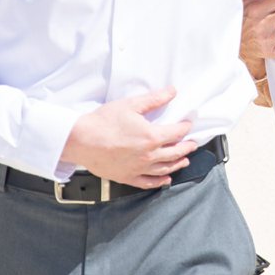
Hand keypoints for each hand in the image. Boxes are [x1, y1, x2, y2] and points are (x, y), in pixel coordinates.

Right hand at [61, 86, 196, 188]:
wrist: (81, 140)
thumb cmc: (104, 122)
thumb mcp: (131, 105)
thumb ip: (154, 99)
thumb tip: (172, 91)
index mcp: (152, 136)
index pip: (177, 132)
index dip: (185, 127)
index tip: (188, 124)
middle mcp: (149, 155)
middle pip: (175, 153)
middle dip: (187, 147)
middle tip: (193, 144)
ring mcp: (138, 168)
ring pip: (165, 169)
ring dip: (177, 164)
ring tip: (185, 160)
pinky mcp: (127, 177)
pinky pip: (148, 182)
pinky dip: (160, 182)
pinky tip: (166, 180)